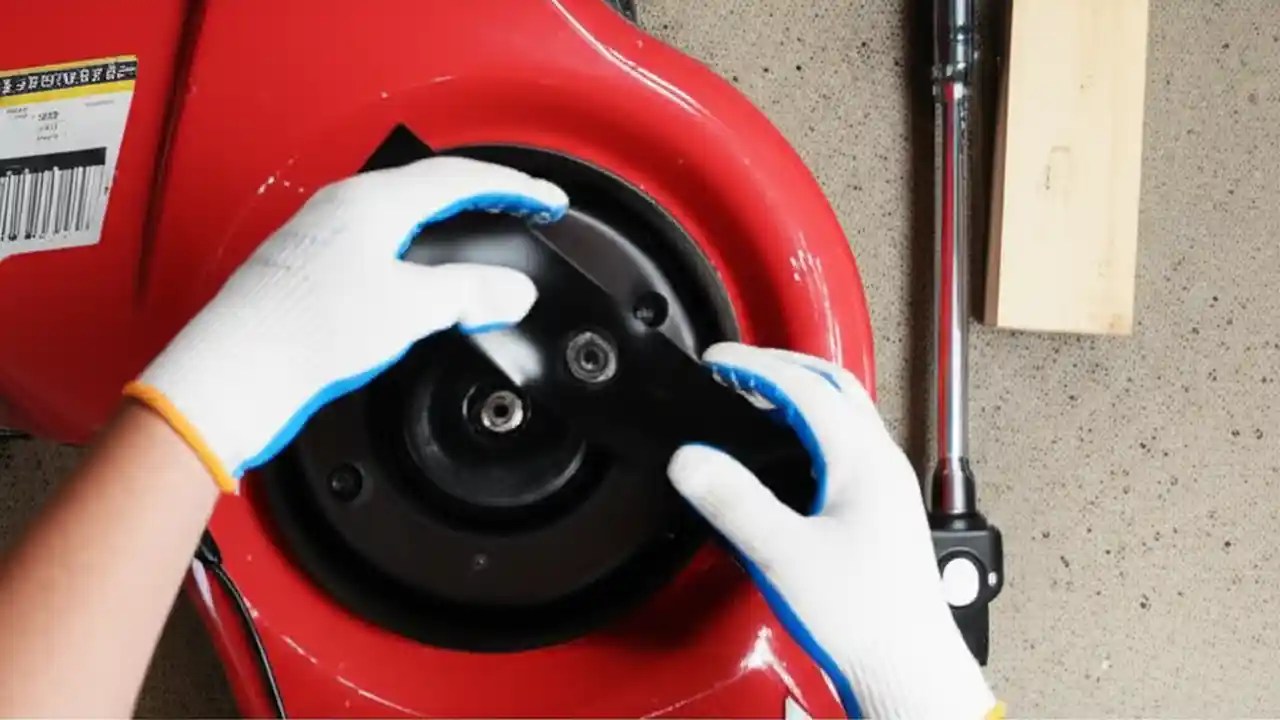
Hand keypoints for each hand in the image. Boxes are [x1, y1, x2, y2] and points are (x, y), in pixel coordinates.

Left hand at [127, 157, 567, 492]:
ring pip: (404, 214)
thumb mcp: (407, 308)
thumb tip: (511, 292)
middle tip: (524, 207)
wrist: (235, 373)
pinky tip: (425, 278)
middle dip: (484, 196)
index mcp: (371, 202)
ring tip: (483, 237)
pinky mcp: (313, 268)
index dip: (514, 187)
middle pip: (430, 188)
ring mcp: (324, 236)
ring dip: (450, 222)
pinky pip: (382, 241)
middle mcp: (344, 208)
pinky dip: (420, 250)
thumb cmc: (303, 331)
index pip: (459, 179)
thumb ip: (468, 294)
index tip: (549, 198)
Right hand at [668, 343, 996, 718]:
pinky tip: (787, 452)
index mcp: (864, 461)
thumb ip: (734, 502)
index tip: (716, 359)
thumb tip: (691, 460)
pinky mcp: (884, 508)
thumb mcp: (783, 555)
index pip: (805, 387)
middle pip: (834, 386)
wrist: (907, 668)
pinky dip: (812, 426)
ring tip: (755, 397)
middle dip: (782, 365)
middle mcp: (883, 463)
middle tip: (737, 365)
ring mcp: (888, 485)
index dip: (755, 366)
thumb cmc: (864, 618)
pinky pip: (848, 444)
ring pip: (845, 413)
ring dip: (800, 394)